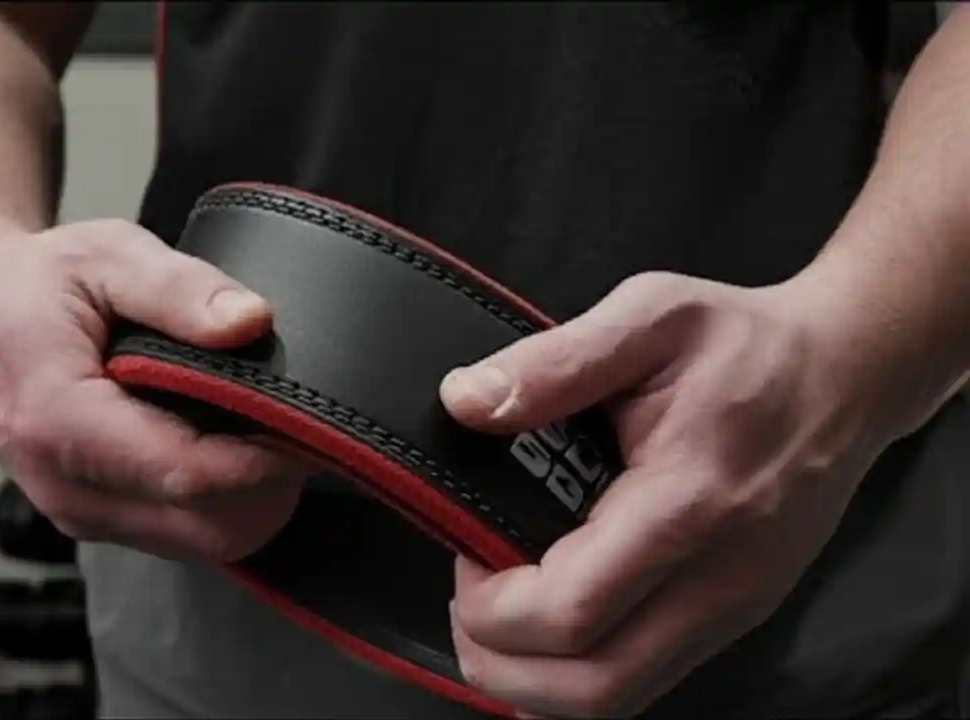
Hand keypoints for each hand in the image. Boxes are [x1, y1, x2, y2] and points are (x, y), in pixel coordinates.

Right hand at [0, 219, 307, 560]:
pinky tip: (226, 445)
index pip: (182, 472)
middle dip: (267, 487)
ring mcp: (78, 514)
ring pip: (200, 542)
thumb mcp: (107, 255)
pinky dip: (221, 502)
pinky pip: (180, 535)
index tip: (312, 429)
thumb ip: (180, 287)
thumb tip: (250, 321)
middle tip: (301, 427)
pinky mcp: (95, 519)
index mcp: (56, 421)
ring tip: (264, 429)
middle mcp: (63, 487)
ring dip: (249, 498)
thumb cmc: (36, 285)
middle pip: (204, 527)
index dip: (260, 460)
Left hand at [438, 271, 894, 717]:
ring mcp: (731, 608)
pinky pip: (645, 677)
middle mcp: (717, 580)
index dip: (491, 607)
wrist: (845, 374)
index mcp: (686, 505)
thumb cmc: (747, 344)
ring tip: (499, 616)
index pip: (569, 613)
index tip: (464, 555)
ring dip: (537, 680)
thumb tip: (465, 402)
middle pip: (591, 688)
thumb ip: (553, 363)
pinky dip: (581, 671)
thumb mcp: (647, 318)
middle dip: (502, 665)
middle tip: (468, 605)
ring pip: (618, 697)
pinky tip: (550, 621)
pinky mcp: (735, 615)